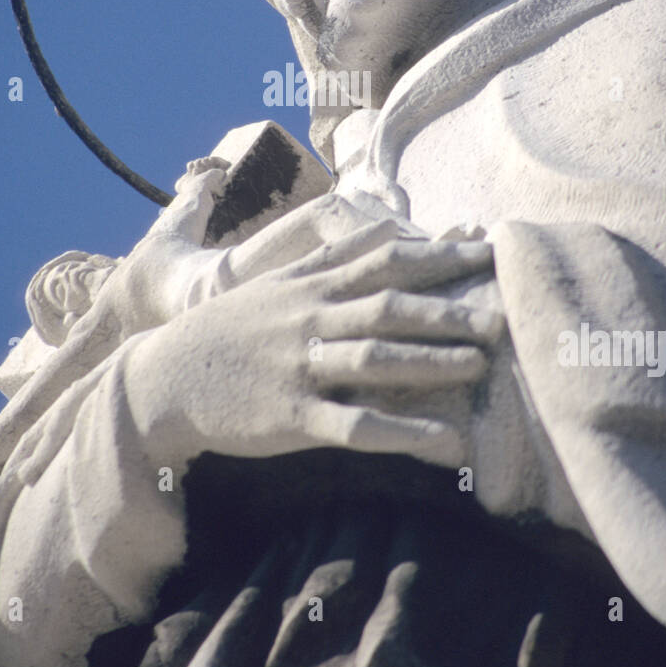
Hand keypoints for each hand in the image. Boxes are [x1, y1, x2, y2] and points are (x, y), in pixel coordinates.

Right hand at [122, 222, 505, 472]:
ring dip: (431, 361)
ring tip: (483, 365)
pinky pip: (354, 425)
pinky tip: (444, 443)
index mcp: (310, 286)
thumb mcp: (276, 280)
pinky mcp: (291, 417)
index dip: (438, 252)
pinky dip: (401, 432)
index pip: (384, 260)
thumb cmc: (228, 328)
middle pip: (387, 307)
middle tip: (502, 311)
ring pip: (374, 360)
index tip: (488, 245)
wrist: (163, 379)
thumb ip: (333, 254)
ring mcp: (300, 368)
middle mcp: (309, 320)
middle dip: (447, 307)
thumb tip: (387, 222)